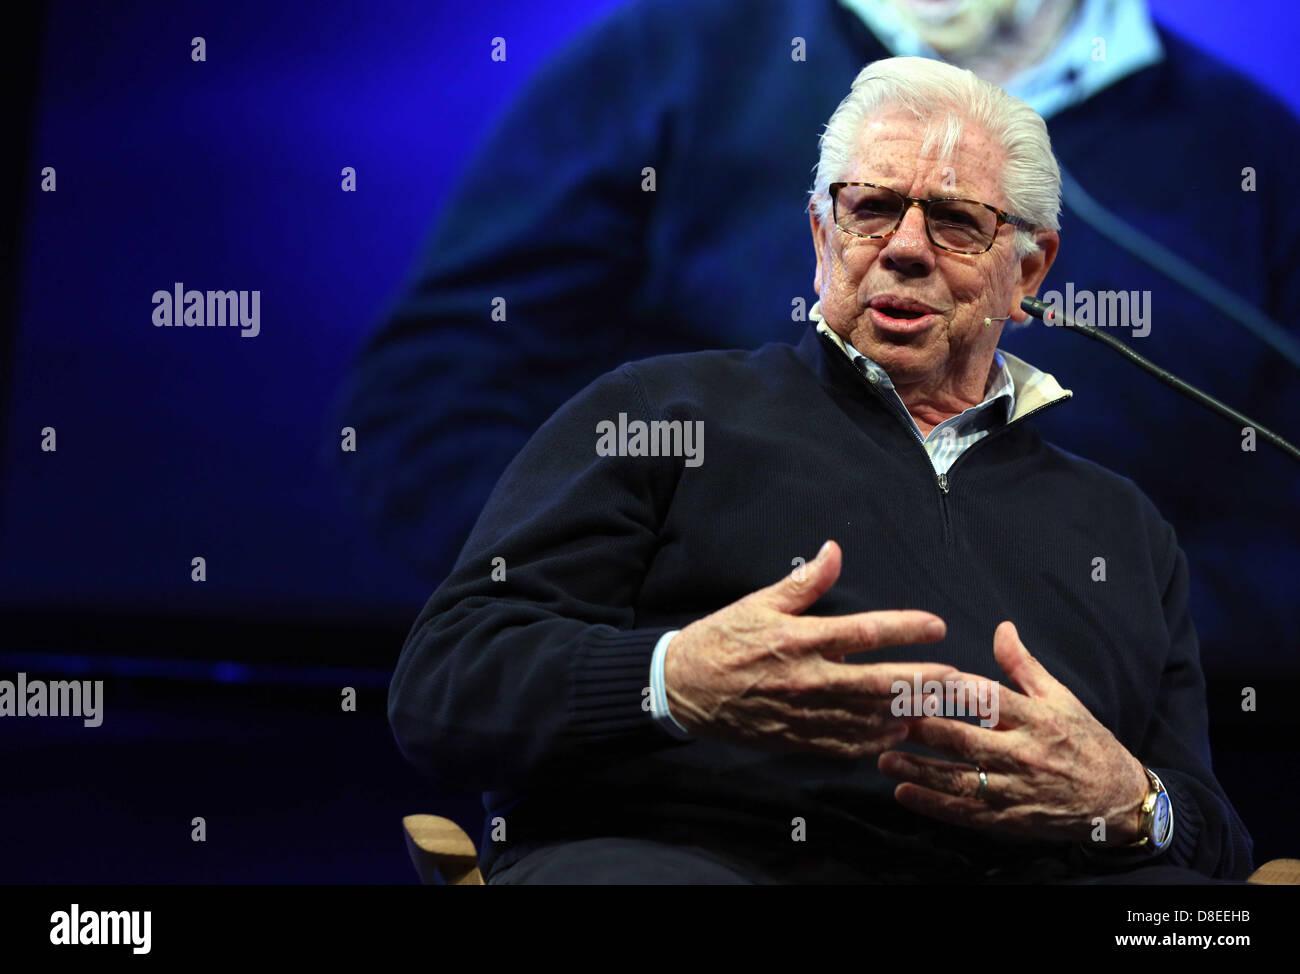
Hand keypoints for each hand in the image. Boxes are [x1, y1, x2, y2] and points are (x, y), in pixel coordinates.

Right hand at [663, 540, 955, 759]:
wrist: (683, 688)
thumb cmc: (722, 639)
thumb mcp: (759, 603)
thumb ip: (803, 582)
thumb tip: (835, 551)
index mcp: (798, 638)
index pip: (864, 632)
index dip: (905, 628)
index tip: (936, 626)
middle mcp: (806, 678)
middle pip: (879, 681)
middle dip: (923, 679)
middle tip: (957, 676)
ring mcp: (803, 713)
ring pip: (869, 718)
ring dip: (908, 713)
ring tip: (941, 706)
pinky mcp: (797, 738)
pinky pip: (845, 744)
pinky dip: (875, 740)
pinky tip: (897, 732)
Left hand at [877, 620, 1149, 845]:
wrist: (1117, 800)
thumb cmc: (1084, 741)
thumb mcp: (1060, 699)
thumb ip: (1024, 666)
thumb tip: (1001, 628)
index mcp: (1037, 719)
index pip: (988, 699)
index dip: (951, 688)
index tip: (917, 679)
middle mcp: (1024, 755)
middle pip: (966, 740)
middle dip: (924, 729)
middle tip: (887, 719)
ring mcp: (1016, 790)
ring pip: (959, 780)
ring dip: (919, 770)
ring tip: (884, 759)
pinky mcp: (1010, 820)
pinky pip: (966, 812)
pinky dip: (933, 805)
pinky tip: (904, 794)